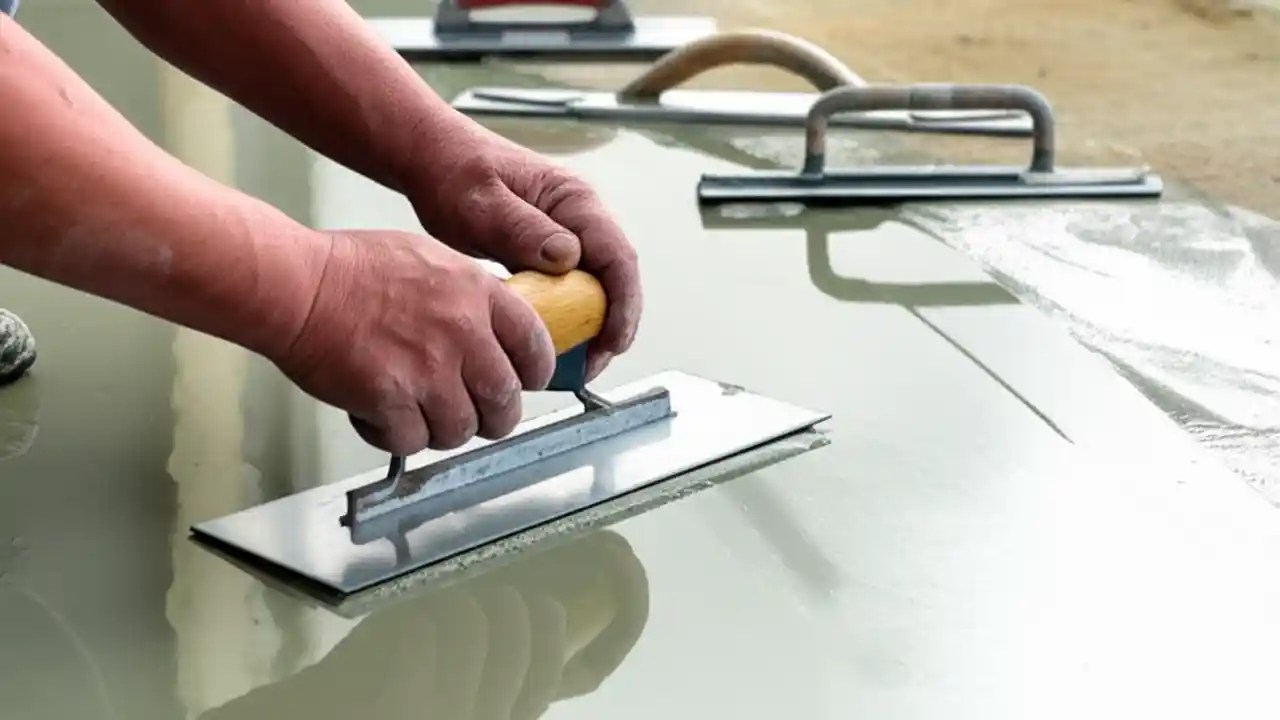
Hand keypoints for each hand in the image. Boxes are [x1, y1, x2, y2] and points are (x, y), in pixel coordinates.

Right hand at [272, 230, 556, 454]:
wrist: (298, 285)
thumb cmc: (351, 268)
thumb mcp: (429, 260)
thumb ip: (468, 296)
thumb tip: (490, 327)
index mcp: (476, 293)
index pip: (534, 345)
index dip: (535, 373)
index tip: (527, 382)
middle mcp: (462, 333)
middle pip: (505, 402)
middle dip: (494, 417)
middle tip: (477, 416)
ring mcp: (428, 369)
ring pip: (460, 430)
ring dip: (441, 429)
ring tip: (417, 412)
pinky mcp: (392, 399)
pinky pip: (411, 440)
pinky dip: (395, 435)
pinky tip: (380, 414)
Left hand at [403, 120, 640, 380]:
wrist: (433, 160)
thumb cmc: (455, 171)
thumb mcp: (482, 202)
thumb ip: (522, 227)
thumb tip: (568, 257)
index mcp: (575, 200)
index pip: (618, 256)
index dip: (623, 304)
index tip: (612, 342)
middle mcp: (580, 219)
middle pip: (614, 279)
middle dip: (612, 326)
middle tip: (592, 366)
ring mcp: (567, 237)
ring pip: (596, 289)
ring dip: (593, 328)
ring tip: (576, 365)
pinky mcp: (548, 254)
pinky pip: (570, 292)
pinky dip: (568, 321)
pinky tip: (552, 345)